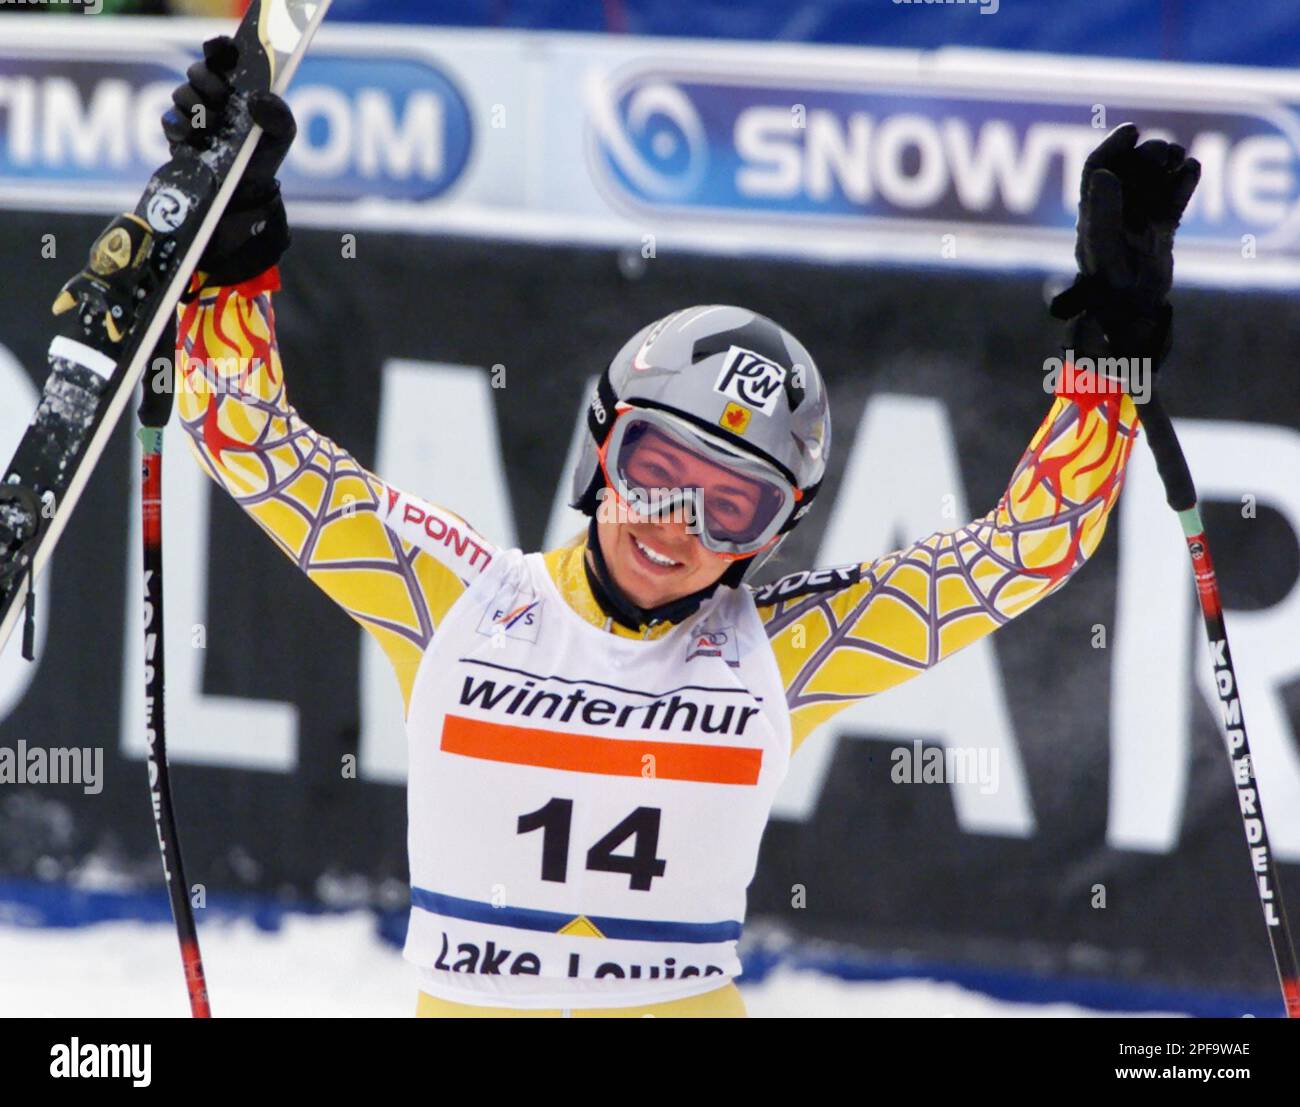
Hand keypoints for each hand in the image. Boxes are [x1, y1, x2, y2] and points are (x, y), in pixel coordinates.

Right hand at [161, 36, 296, 285]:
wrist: (241, 211)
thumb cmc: (262, 169)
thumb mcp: (279, 141)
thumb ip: (279, 117)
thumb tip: (257, 98)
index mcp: (239, 94)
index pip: (224, 59)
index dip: (220, 49)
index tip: (221, 49)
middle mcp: (214, 103)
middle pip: (199, 74)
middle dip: (206, 80)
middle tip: (218, 95)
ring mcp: (194, 121)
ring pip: (183, 96)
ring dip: (193, 103)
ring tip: (206, 121)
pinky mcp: (178, 142)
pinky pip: (170, 122)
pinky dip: (178, 125)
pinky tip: (189, 136)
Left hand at [1050, 122, 1200, 367]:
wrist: (1132, 319)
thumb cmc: (1108, 288)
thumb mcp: (1103, 248)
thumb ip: (1102, 211)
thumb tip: (1105, 174)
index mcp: (1091, 218)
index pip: (1096, 171)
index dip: (1111, 147)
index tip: (1133, 130)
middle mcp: (1112, 216)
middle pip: (1128, 171)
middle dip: (1147, 155)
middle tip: (1166, 152)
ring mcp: (1137, 223)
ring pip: (1151, 182)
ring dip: (1166, 165)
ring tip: (1180, 160)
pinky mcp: (1160, 232)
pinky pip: (1171, 200)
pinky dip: (1182, 184)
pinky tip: (1191, 171)